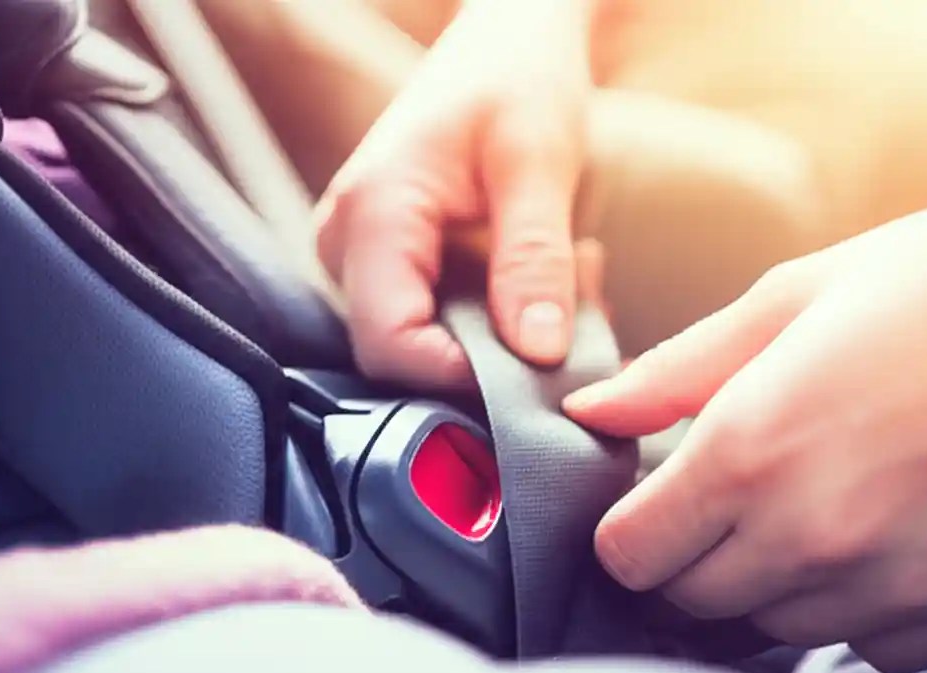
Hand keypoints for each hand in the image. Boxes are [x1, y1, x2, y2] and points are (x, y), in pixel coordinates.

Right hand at [315, 0, 592, 388]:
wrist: (506, 38)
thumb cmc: (518, 78)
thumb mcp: (539, 162)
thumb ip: (533, 259)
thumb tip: (538, 353)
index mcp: (372, 215)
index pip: (389, 345)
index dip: (461, 378)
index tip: (542, 373)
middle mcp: (348, 244)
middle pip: (404, 356)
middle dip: (496, 360)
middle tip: (578, 318)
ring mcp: (367, 258)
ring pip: (429, 345)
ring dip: (508, 339)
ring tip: (573, 281)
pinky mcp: (397, 264)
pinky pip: (443, 321)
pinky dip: (503, 318)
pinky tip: (550, 279)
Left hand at [564, 171, 926, 672]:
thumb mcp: (802, 293)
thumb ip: (681, 369)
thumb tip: (596, 411)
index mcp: (753, 450)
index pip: (633, 555)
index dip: (631, 528)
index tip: (657, 500)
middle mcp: (815, 537)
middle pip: (695, 600)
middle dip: (694, 553)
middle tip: (738, 489)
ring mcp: (897, 589)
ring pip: (779, 625)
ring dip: (775, 577)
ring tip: (827, 494)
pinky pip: (869, 645)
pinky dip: (859, 604)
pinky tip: (892, 532)